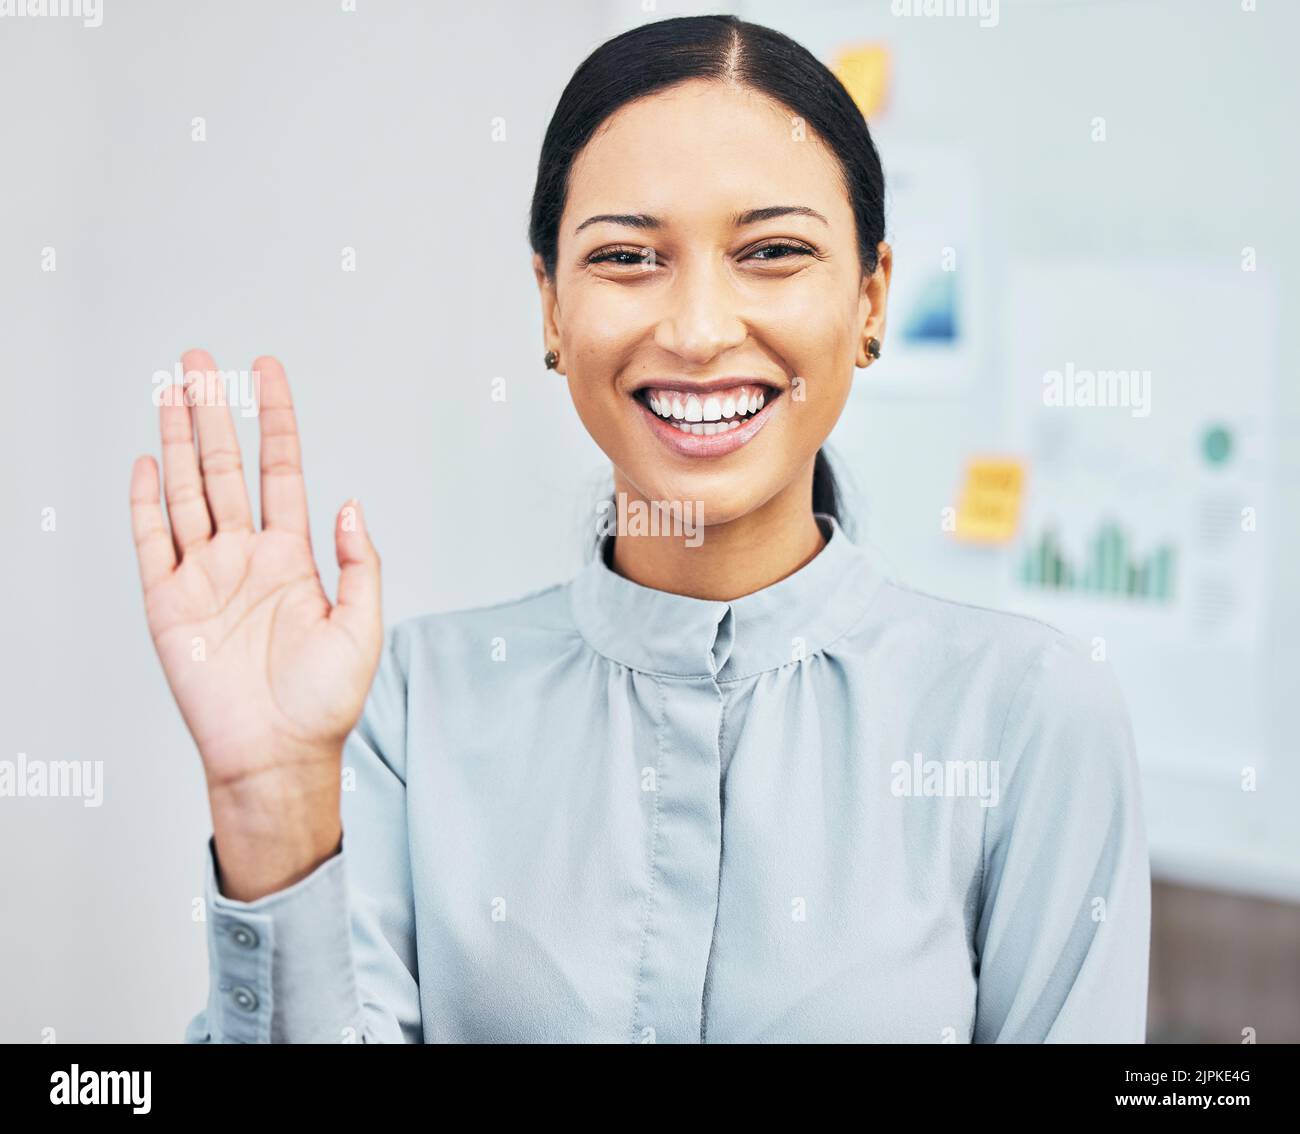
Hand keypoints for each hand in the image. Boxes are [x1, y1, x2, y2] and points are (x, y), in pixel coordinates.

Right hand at [129, 349, 382, 800]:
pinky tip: (147, 462)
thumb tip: (353, 503)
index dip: (274, 420)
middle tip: (203, 361)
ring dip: (178, 440)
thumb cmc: (324, 701)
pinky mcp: (168, 604)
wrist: (277, 755)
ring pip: (186, 492)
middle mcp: (246, 557)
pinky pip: (152, 542)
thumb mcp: (362, 626)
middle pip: (225, 468)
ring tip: (172, 388)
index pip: (281, 470)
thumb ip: (360, 562)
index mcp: (292, 557)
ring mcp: (204, 576)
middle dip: (213, 412)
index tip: (267, 373)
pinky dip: (145, 502)